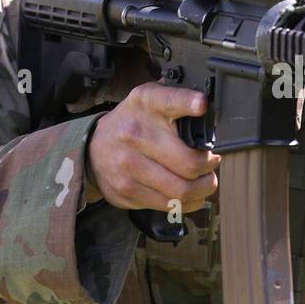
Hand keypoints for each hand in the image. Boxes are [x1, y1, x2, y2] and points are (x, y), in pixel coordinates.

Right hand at [86, 82, 220, 213]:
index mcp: (145, 104)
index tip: (202, 105)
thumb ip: (178, 99)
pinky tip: (192, 194)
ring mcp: (128, 165)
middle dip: (209, 166)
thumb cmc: (134, 123)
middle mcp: (134, 133)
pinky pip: (170, 204)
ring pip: (182, 189)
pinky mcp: (126, 190)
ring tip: (206, 181)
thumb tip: (211, 107)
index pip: (169, 100)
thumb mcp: (151, 100)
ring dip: (203, 187)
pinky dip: (190, 202)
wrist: (92, 149)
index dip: (188, 102)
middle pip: (189, 162)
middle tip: (212, 162)